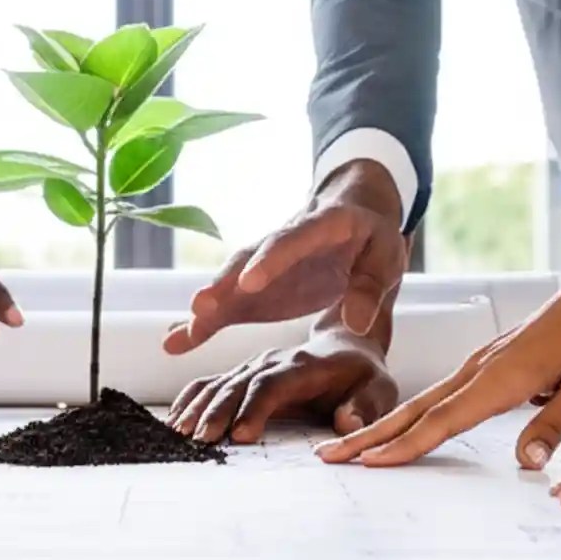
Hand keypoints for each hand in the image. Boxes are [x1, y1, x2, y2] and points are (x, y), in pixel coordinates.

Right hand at [163, 160, 405, 354]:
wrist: (352, 216)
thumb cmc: (371, 237)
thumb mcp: (385, 255)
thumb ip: (371, 285)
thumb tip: (356, 322)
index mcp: (319, 226)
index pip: (291, 241)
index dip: (269, 261)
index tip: (249, 282)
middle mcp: (280, 243)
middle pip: (246, 260)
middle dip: (223, 284)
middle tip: (201, 307)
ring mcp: (262, 266)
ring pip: (229, 284)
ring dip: (208, 308)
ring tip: (181, 335)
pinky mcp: (253, 290)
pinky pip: (226, 306)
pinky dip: (201, 324)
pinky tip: (175, 344)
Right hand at [166, 328, 397, 442]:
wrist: (349, 349)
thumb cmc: (364, 378)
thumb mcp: (380, 390)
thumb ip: (365, 406)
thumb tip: (346, 423)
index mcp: (305, 364)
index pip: (274, 384)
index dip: (255, 407)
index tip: (241, 435)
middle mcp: (273, 360)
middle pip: (239, 383)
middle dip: (217, 411)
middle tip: (200, 440)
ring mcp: (254, 365)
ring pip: (219, 382)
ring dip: (197, 407)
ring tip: (179, 434)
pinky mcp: (243, 373)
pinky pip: (211, 382)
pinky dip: (191, 399)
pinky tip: (174, 419)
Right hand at [315, 279, 560, 468]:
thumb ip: (554, 425)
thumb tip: (527, 463)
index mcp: (501, 377)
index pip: (445, 419)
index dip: (407, 444)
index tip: (373, 462)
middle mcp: (476, 370)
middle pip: (413, 410)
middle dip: (368, 435)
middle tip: (328, 455)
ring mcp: (471, 367)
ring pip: (416, 403)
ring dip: (378, 427)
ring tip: (344, 447)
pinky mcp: (475, 366)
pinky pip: (432, 396)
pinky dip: (404, 415)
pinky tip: (390, 429)